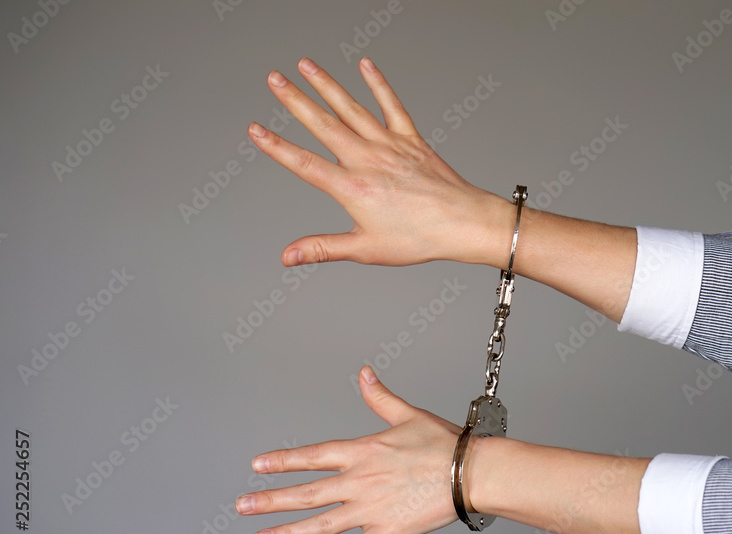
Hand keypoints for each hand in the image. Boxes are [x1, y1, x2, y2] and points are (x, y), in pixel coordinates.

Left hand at [236, 366, 461, 533]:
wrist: (471, 473)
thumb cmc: (444, 443)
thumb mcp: (408, 415)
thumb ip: (380, 397)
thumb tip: (363, 372)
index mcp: (362, 453)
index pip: (313, 456)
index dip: (284, 460)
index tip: (258, 465)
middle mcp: (359, 482)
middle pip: (307, 493)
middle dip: (271, 500)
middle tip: (242, 507)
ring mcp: (371, 510)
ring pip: (321, 524)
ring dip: (289, 533)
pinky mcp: (387, 533)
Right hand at [248, 57, 509, 267]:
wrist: (462, 223)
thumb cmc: (418, 239)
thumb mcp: (365, 248)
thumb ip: (322, 247)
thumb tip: (287, 256)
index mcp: (352, 188)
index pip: (304, 164)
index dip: (276, 147)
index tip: (255, 129)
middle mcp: (367, 160)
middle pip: (324, 125)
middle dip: (295, 100)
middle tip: (273, 79)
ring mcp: (390, 146)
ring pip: (352, 109)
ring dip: (327, 85)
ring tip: (306, 64)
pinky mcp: (411, 140)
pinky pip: (392, 106)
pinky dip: (379, 85)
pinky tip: (365, 65)